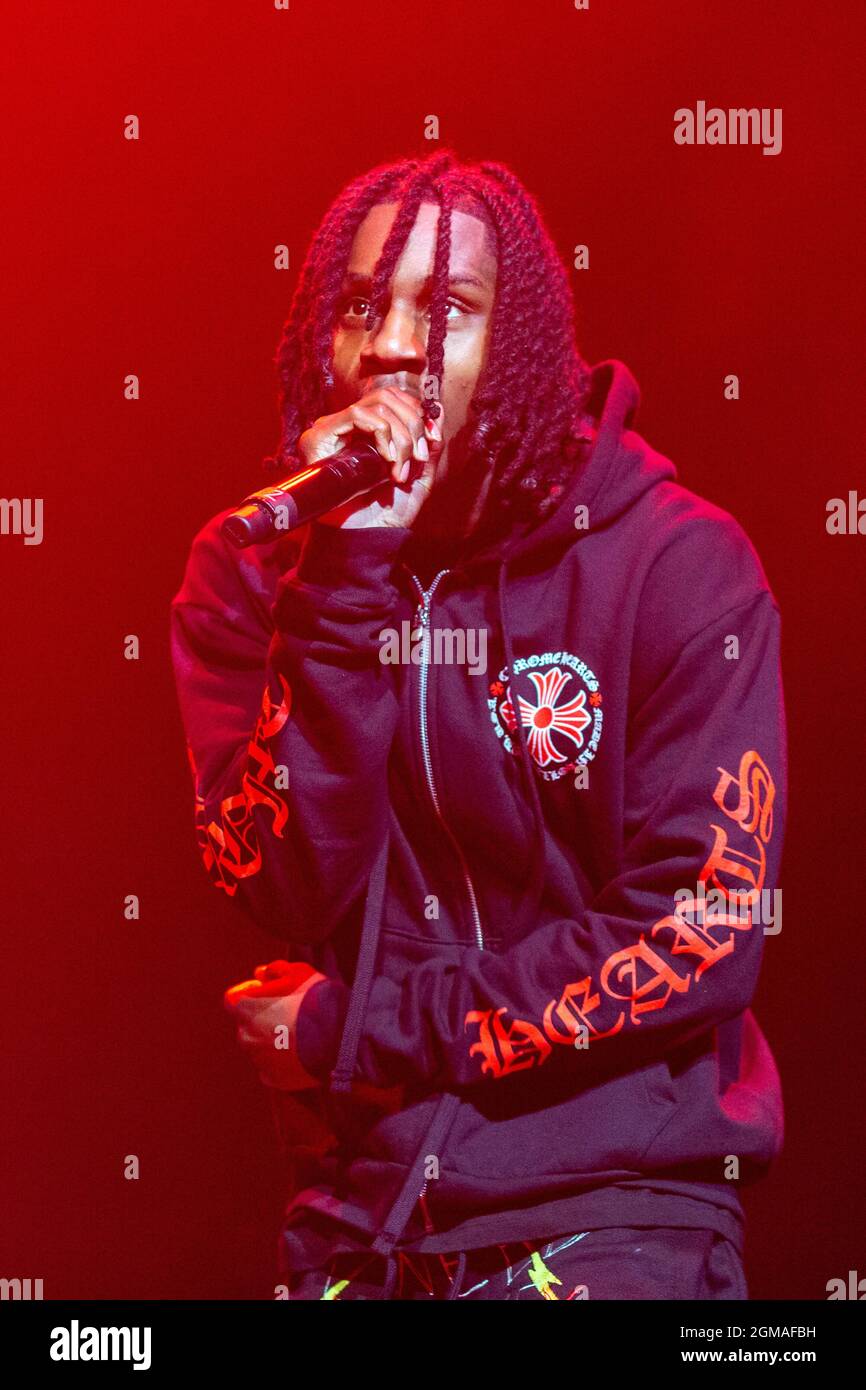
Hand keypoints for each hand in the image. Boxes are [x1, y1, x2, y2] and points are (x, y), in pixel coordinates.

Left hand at [223, 960, 405, 1110]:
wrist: (339, 1038)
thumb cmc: (316, 1000)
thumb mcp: (299, 972)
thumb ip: (275, 970)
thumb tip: (260, 973)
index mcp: (246, 1009)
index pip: (232, 999)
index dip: (249, 992)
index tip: (266, 990)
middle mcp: (245, 1037)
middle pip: (246, 1024)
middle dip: (261, 1017)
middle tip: (288, 1012)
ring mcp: (258, 1061)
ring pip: (258, 1047)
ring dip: (271, 1040)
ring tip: (299, 1034)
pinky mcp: (273, 1079)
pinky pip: (271, 1068)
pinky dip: (281, 1061)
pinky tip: (300, 1053)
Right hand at [297, 387, 444, 529]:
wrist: (366, 535)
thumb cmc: (387, 511)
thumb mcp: (418, 477)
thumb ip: (427, 448)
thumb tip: (437, 417)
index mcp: (369, 432)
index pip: (393, 400)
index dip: (417, 413)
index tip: (431, 441)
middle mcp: (350, 426)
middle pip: (388, 396)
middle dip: (413, 424)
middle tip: (418, 457)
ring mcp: (334, 429)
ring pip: (378, 404)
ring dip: (400, 435)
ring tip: (400, 467)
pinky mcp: (322, 435)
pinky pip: (359, 414)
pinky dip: (382, 433)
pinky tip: (386, 460)